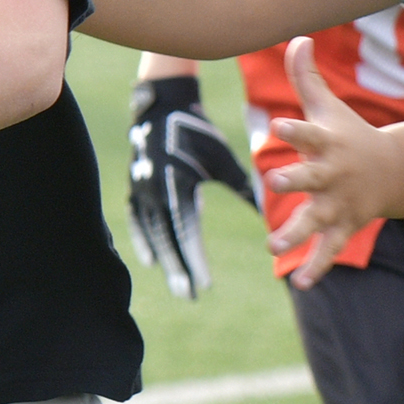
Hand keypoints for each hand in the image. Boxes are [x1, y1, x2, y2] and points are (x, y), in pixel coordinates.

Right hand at [126, 74, 258, 300]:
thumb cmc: (199, 132)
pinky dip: (143, 241)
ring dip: (164, 261)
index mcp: (178, 187)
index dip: (195, 260)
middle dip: (178, 269)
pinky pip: (136, 222)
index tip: (204, 284)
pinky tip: (151, 260)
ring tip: (176, 285)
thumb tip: (268, 210)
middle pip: (167, 241)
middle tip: (189, 295)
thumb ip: (242, 186)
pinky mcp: (135, 188)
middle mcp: (156, 194)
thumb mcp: (222, 159)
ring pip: (152, 235)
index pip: (186, 234)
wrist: (163, 107)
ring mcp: (142, 192)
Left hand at [265, 37, 403, 287]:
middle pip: (310, 178)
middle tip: (276, 180)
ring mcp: (338, 203)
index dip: (293, 129)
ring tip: (272, 244)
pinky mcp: (343, 226)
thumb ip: (308, 77)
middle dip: (294, 179)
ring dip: (295, 232)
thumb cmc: (349, 135)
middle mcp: (332, 174)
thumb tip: (297, 37)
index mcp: (326, 144)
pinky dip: (317, 266)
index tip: (278, 126)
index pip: (308, 133)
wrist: (393, 171)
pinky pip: (329, 249)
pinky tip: (300, 283)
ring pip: (315, 220)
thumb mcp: (329, 107)